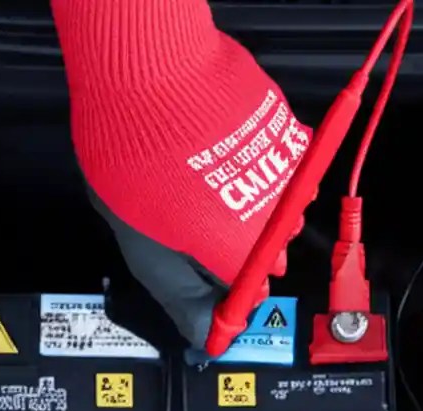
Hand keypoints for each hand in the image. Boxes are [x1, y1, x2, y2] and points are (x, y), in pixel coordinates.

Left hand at [54, 0, 309, 346]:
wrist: (149, 70)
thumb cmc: (135, 152)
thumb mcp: (141, 240)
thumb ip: (178, 290)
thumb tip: (200, 328)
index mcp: (235, 255)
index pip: (243, 300)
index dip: (221, 298)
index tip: (212, 299)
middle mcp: (272, 219)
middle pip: (262, 255)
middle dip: (232, 250)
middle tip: (189, 227)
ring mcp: (285, 172)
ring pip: (275, 209)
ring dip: (247, 205)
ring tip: (200, 184)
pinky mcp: (287, 133)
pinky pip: (282, 165)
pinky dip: (258, 166)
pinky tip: (220, 155)